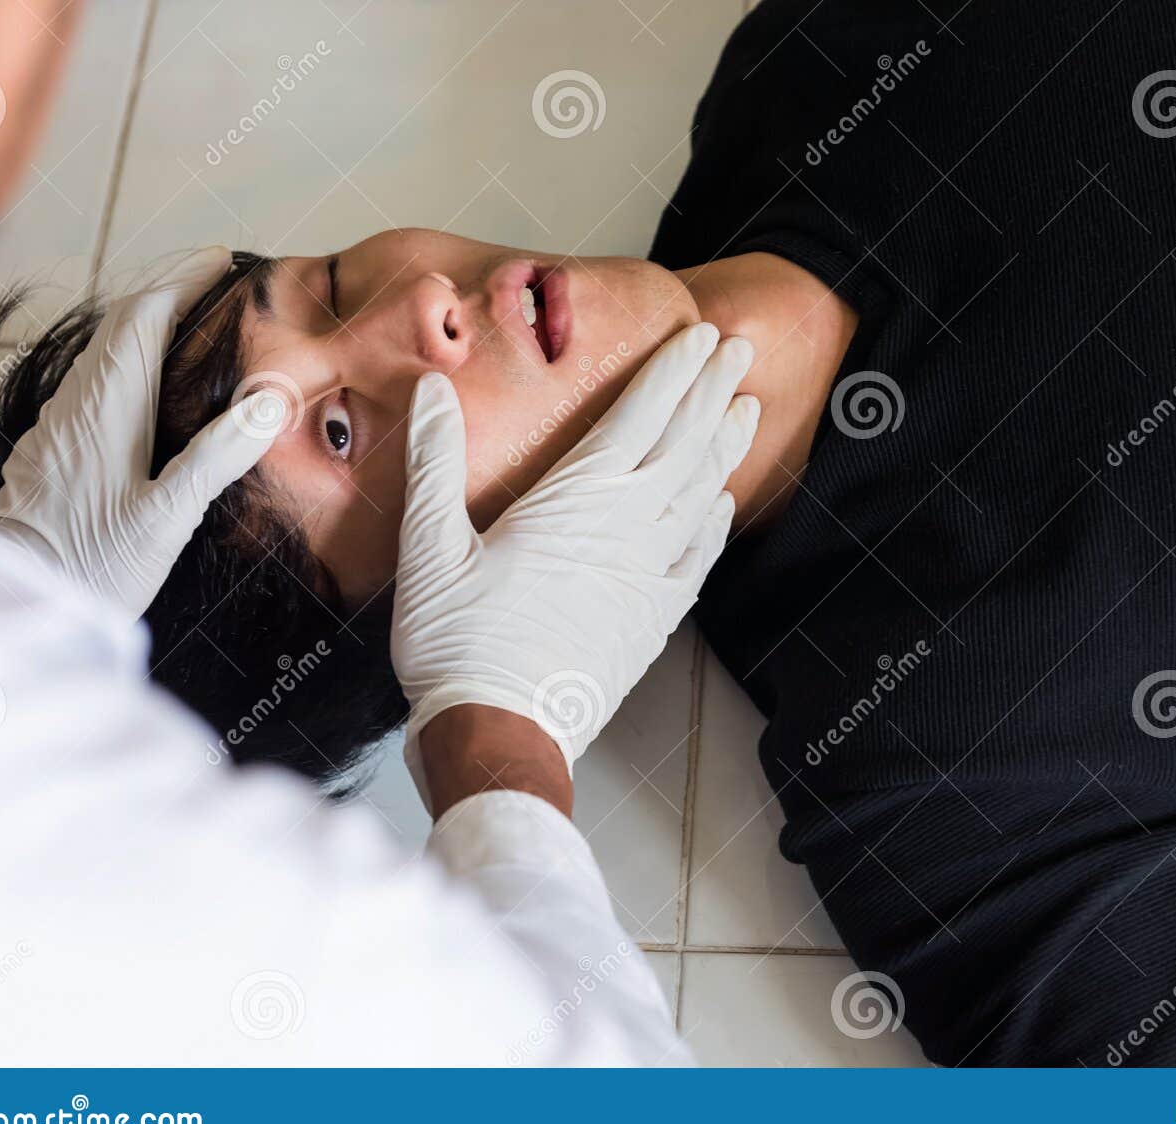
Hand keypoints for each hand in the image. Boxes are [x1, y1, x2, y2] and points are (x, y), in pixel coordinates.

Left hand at [0, 247, 281, 617]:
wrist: (23, 606)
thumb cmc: (93, 567)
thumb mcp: (167, 517)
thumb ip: (216, 456)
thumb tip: (269, 401)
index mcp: (104, 410)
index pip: (142, 320)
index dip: (181, 282)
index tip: (219, 262)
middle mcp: (74, 407)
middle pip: (119, 329)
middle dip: (168, 296)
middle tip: (215, 286)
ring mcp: (59, 429)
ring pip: (104, 358)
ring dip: (148, 332)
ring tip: (196, 331)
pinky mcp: (53, 454)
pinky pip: (96, 388)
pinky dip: (132, 368)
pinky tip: (156, 392)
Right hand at [392, 322, 758, 796]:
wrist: (500, 733)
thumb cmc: (456, 645)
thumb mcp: (428, 546)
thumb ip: (434, 462)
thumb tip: (432, 391)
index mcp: (578, 501)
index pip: (640, 415)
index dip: (674, 370)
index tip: (700, 337)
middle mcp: (628, 530)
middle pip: (684, 443)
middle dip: (713, 391)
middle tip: (738, 351)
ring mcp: (649, 576)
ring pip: (702, 494)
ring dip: (725, 446)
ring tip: (747, 407)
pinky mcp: (653, 619)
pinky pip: (699, 559)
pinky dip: (716, 524)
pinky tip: (722, 504)